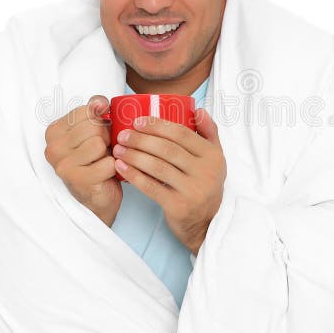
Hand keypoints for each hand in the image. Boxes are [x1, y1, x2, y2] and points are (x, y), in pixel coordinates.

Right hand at [44, 95, 121, 226]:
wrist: (98, 198)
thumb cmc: (96, 162)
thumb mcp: (92, 132)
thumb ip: (94, 111)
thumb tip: (100, 102)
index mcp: (54, 131)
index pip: (86, 110)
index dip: (100, 122)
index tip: (97, 135)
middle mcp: (53, 148)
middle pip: (94, 126)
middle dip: (106, 138)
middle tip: (102, 152)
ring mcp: (63, 165)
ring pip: (99, 143)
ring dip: (109, 153)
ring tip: (103, 161)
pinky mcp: (78, 180)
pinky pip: (108, 163)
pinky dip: (114, 168)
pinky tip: (106, 174)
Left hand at [111, 108, 226, 255]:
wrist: (206, 223)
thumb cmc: (205, 185)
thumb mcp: (215, 158)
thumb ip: (208, 133)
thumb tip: (198, 109)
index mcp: (213, 155)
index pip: (182, 133)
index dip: (157, 125)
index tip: (137, 121)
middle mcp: (206, 172)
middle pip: (167, 149)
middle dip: (141, 139)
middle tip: (122, 134)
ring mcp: (193, 190)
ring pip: (157, 167)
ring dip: (134, 156)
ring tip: (118, 149)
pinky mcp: (179, 206)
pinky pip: (152, 187)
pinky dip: (134, 176)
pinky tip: (121, 168)